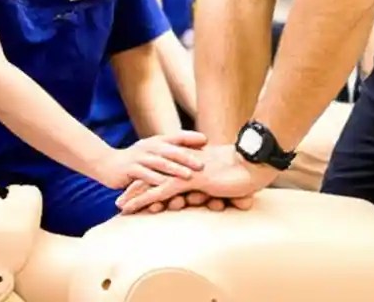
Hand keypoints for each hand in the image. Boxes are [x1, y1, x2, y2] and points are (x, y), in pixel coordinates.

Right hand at [92, 130, 207, 188]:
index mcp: (157, 141)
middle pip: (171, 150)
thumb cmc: (136, 161)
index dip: (191, 137)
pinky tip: (165, 187)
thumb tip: (197, 156)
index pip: (176, 136)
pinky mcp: (129, 170)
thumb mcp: (152, 153)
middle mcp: (149, 147)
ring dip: (175, 169)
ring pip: (160, 163)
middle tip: (203, 164)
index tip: (207, 140)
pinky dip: (155, 180)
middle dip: (187, 156)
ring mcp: (139, 158)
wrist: (106, 164)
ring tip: (189, 176)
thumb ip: (170, 153)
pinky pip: (144, 175)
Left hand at [115, 143, 277, 214]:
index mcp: (192, 165)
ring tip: (120, 205)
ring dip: (135, 195)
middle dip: (137, 188)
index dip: (151, 179)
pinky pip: (160, 192)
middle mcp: (185, 166)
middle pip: (155, 176)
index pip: (167, 172)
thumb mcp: (226, 179)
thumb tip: (214, 194)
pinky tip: (131, 208)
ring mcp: (185, 172)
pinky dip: (144, 200)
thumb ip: (216, 185)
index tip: (137, 187)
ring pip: (153, 184)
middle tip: (121, 198)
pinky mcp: (187, 181)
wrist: (254, 164)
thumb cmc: (244, 172)